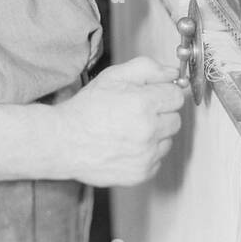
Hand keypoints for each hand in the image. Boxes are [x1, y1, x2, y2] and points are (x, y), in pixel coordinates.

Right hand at [57, 56, 184, 186]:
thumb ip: (147, 68)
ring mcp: (146, 155)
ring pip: (168, 140)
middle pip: (176, 119)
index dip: (164, 93)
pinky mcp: (142, 173)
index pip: (177, 96)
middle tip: (137, 113)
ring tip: (130, 130)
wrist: (63, 141)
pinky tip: (127, 146)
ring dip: (156, 134)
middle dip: (160, 114)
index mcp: (143, 104)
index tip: (152, 96)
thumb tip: (173, 73)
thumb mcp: (113, 76)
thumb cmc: (87, 108)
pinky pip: (158, 159)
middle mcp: (148, 131)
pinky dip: (147, 153)